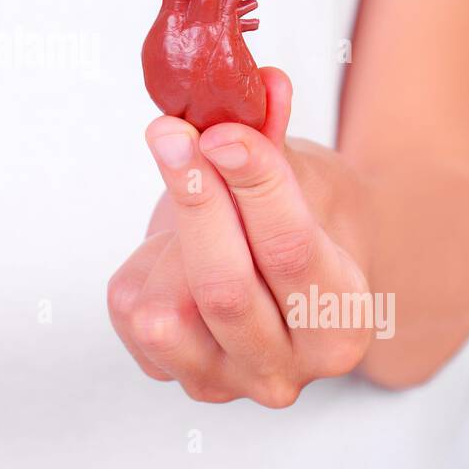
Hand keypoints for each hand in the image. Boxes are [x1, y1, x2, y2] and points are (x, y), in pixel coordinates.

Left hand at [108, 69, 372, 406]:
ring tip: (190, 195)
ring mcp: (219, 383)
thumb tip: (265, 85)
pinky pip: (129, 305)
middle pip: (223, 288)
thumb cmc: (306, 224)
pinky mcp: (163, 372)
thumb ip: (277, 138)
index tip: (220, 134)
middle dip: (194, 200)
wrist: (283, 276)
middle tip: (171, 131)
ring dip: (167, 236)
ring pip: (165, 309)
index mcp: (339, 326)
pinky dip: (143, 260)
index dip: (253, 187)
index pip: (291, 253)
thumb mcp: (306, 179)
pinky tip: (174, 246)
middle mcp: (283, 371)